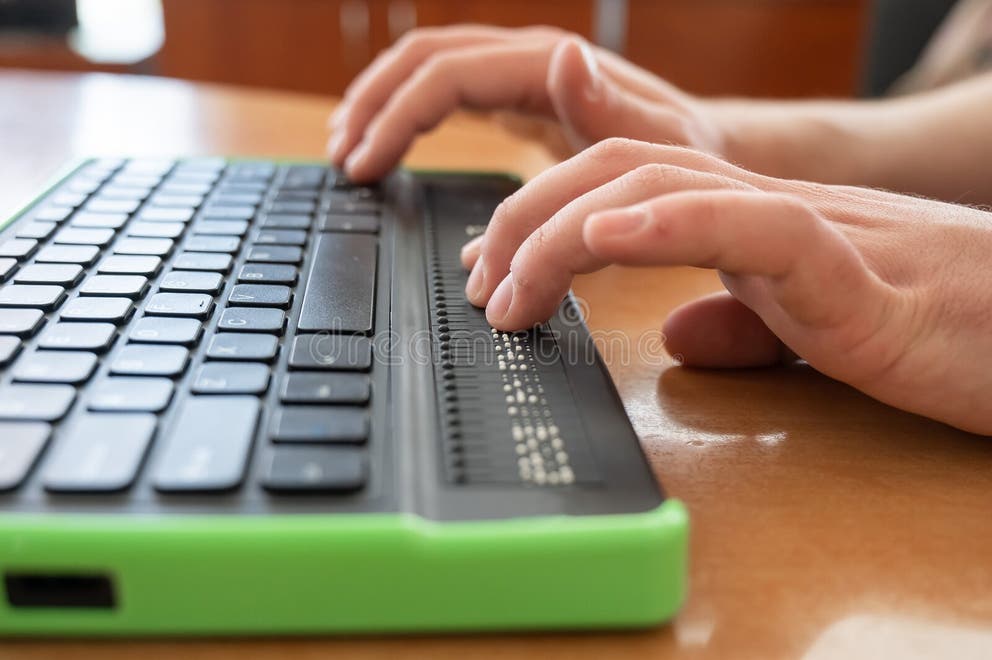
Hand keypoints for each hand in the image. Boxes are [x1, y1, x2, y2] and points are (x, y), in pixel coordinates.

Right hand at [327, 25, 724, 180]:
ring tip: (347, 146)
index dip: (397, 118)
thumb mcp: (651, 136)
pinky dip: (408, 114)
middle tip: (341, 157)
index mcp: (546, 67)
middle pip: (423, 59)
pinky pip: (447, 92)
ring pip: (427, 68)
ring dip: (380, 102)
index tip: (366, 165)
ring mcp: (518, 74)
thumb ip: (606, 105)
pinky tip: (387, 143)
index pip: (447, 76)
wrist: (693, 146)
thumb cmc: (675, 149)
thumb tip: (566, 55)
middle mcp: (526, 59)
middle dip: (373, 104)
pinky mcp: (516, 96)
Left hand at [460, 138, 991, 434]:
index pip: (619, 191)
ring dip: (565, 231)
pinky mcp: (846, 266)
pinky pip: (748, 225)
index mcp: (738, 222)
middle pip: (615, 172)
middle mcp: (756, 206)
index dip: (539, 222)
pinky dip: (668, 226)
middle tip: (478, 288)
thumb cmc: (924, 327)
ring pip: (659, 185)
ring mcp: (801, 225)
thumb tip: (673, 335)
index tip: (487, 271)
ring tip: (510, 286)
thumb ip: (737, 321)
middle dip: (526, 222)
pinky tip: (604, 241)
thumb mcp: (802, 328)